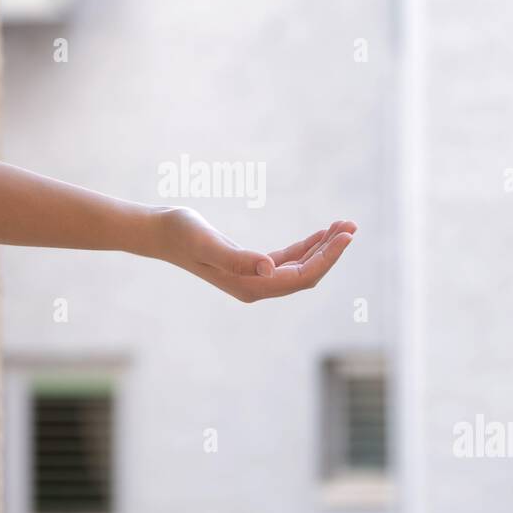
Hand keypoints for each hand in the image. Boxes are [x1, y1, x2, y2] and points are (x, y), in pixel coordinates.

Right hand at [152, 207, 356, 302]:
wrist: (161, 233)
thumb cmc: (181, 234)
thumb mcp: (207, 243)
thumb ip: (236, 258)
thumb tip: (269, 267)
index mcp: (251, 285)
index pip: (301, 277)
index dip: (327, 258)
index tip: (346, 235)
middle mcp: (257, 286)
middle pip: (307, 275)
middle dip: (332, 252)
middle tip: (352, 225)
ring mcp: (255, 278)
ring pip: (302, 267)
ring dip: (324, 248)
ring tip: (344, 225)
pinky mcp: (252, 266)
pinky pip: (290, 261)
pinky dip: (308, 247)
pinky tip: (322, 233)